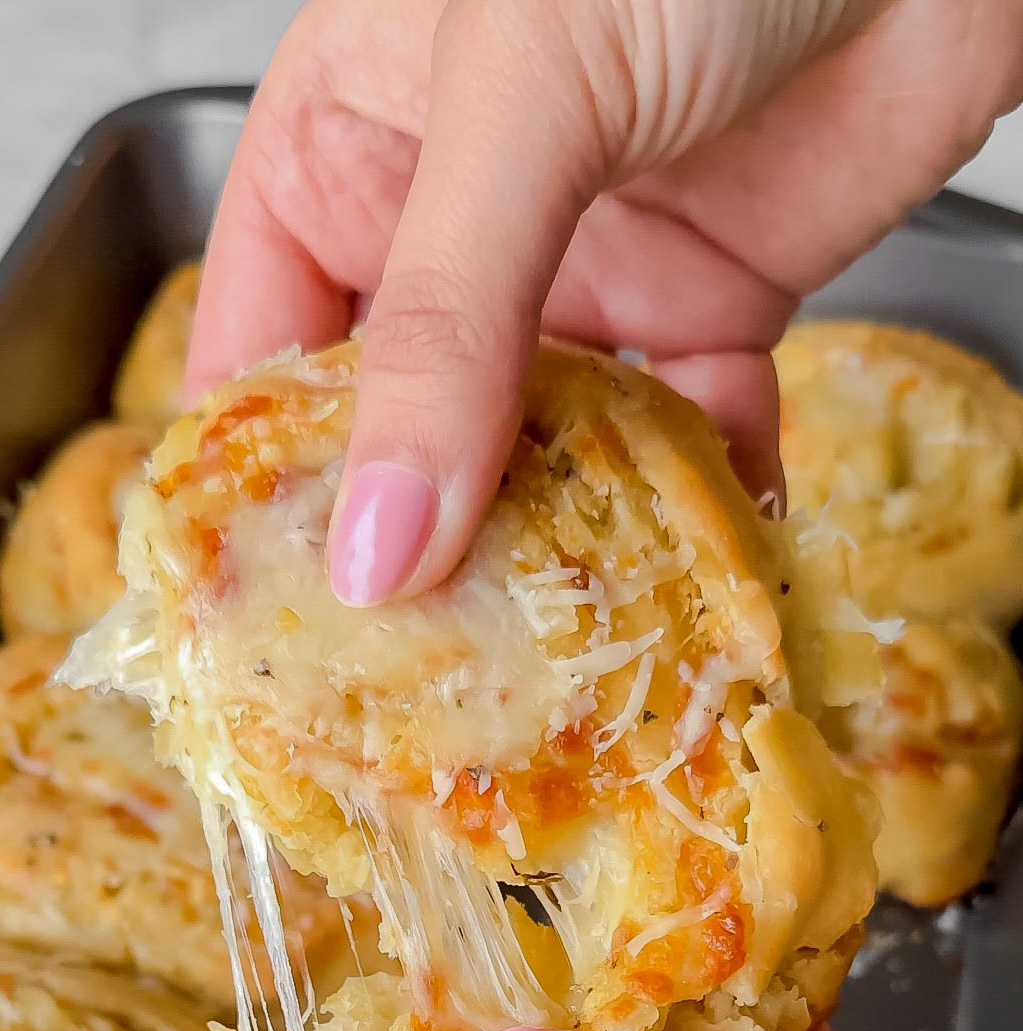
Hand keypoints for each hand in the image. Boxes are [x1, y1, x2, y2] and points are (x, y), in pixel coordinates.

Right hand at [185, 0, 1022, 603]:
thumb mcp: (523, 96)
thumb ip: (446, 322)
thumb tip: (379, 541)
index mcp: (353, 144)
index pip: (263, 340)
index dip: (261, 478)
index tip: (268, 607)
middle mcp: (458, 229)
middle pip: (403, 425)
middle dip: (413, 542)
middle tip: (412, 673)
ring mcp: (584, 276)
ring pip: (542, 452)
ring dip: (555, 546)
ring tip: (549, 653)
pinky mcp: (710, 309)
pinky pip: (684, 439)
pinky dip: (695, 506)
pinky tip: (693, 577)